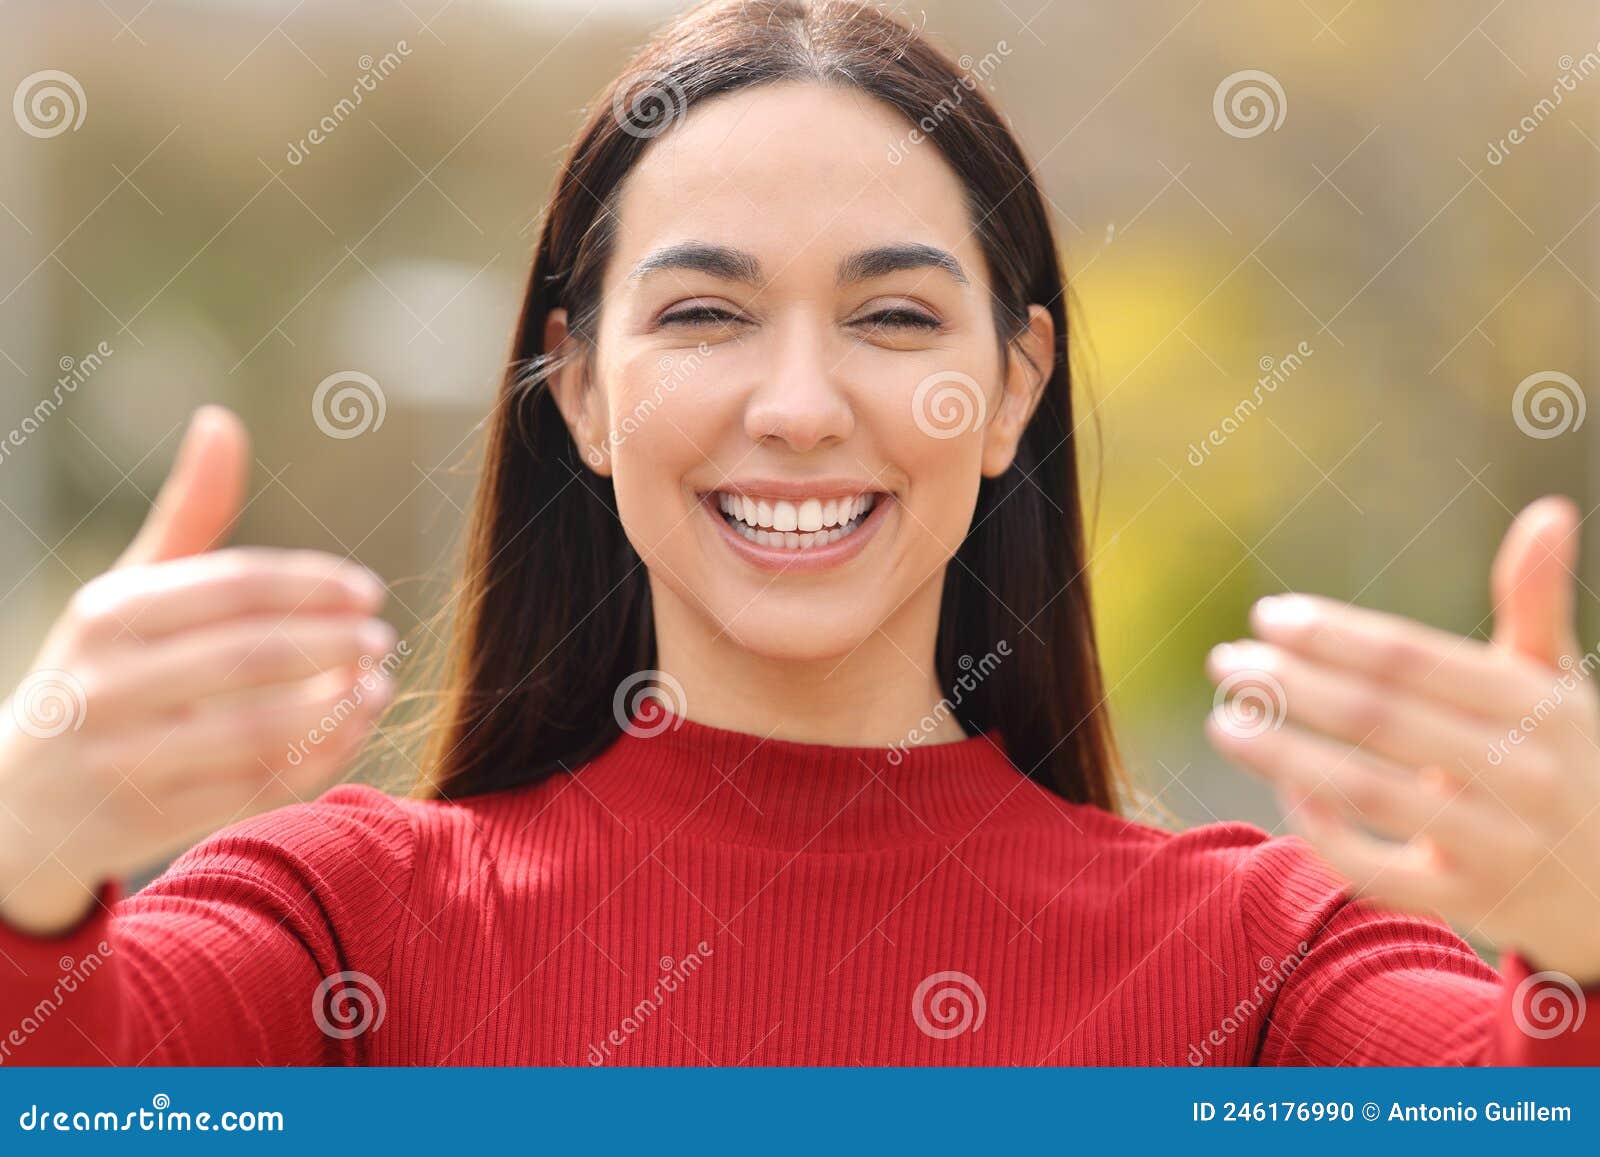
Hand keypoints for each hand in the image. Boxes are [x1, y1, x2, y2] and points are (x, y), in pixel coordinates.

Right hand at [0, 407, 396, 933]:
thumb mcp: (128, 595)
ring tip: (378, 683)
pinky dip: (316, 759)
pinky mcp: (146, 823)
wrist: (18, 803)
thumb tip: (222, 420)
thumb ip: (187, 517)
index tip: (368, 590)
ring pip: (254, 733)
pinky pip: (252, 790)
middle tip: (383, 636)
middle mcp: (104, 686)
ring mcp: (123, 761)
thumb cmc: (101, 674)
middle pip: (247, 658)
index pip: (229, 587)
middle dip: (330, 645)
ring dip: (334, 707)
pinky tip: (353, 730)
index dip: (310, 586)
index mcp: (106, 615)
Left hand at [1205, 495, 1599, 983]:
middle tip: (1224, 663)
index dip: (1332, 634)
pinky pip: (1377, 870)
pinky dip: (1323, 831)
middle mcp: (1520, 773)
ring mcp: (1497, 844)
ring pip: (1366, 792)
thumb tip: (1549, 509)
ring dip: (1283, 752)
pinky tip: (1284, 789)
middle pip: (1377, 718)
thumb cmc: (1566, 762)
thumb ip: (1536, 602)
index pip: (1412, 658)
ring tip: (1225, 722)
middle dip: (1290, 686)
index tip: (1268, 616)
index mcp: (1536, 706)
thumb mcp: (1557, 683)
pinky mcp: (1470, 903)